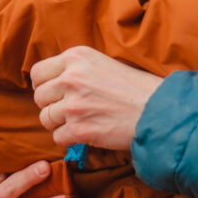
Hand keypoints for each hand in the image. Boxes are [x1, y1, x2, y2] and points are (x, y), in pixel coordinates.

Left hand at [30, 46, 162, 150]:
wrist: (158, 110)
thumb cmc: (136, 88)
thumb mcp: (103, 64)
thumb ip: (76, 69)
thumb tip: (52, 83)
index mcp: (76, 57)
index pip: (38, 72)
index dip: (44, 86)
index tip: (54, 94)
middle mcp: (71, 78)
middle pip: (39, 97)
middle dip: (51, 106)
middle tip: (70, 111)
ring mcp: (73, 104)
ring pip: (45, 118)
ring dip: (59, 124)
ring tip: (81, 122)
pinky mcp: (79, 128)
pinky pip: (57, 137)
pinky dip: (69, 139)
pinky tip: (86, 133)